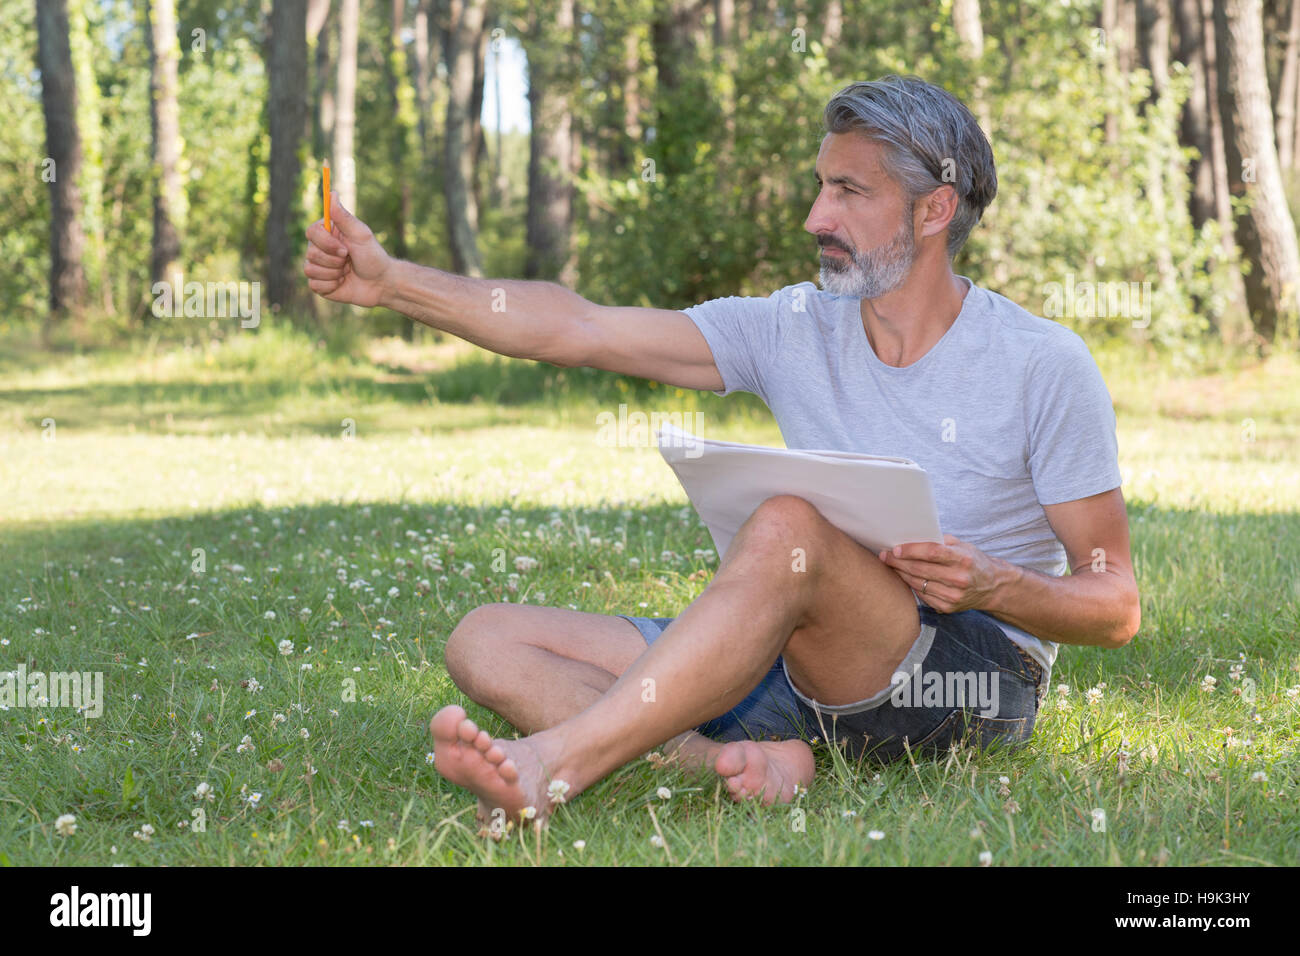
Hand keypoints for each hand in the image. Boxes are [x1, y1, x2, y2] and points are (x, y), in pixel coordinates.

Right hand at [303, 192, 391, 307]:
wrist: (381, 284)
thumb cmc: (373, 256)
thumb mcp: (361, 234)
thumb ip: (344, 216)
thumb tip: (332, 192)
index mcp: (327, 233)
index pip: (311, 232)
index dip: (326, 243)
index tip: (345, 250)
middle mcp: (319, 248)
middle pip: (310, 252)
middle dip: (334, 260)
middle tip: (349, 261)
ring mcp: (318, 266)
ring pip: (310, 269)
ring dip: (333, 273)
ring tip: (347, 272)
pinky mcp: (319, 284)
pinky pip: (314, 285)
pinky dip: (331, 285)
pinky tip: (342, 283)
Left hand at [878, 533, 1004, 613]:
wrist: (993, 587)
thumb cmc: (973, 561)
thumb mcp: (963, 546)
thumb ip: (941, 542)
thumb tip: (912, 538)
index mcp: (963, 559)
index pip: (932, 553)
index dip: (911, 550)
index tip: (895, 549)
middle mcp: (958, 579)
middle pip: (920, 569)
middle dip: (899, 562)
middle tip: (885, 556)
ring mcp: (953, 596)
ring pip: (917, 584)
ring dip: (901, 574)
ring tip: (891, 565)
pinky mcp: (948, 607)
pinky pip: (922, 596)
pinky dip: (911, 586)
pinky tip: (904, 577)